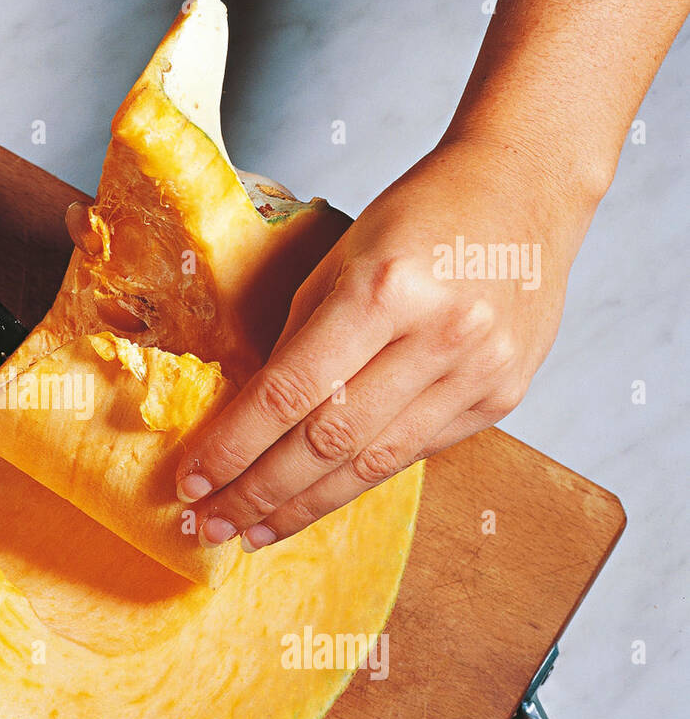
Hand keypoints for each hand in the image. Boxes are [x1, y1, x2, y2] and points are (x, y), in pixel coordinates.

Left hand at [176, 134, 597, 550]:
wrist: (526, 188)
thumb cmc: (420, 214)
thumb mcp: (340, 258)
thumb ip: (298, 338)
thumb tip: (248, 420)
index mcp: (385, 288)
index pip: (289, 391)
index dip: (235, 445)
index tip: (192, 481)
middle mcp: (438, 336)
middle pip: (329, 440)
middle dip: (260, 491)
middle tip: (210, 525)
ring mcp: (478, 371)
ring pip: (373, 463)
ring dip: (305, 505)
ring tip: (254, 531)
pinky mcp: (503, 396)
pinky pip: (415, 453)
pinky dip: (359, 480)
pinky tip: (317, 500)